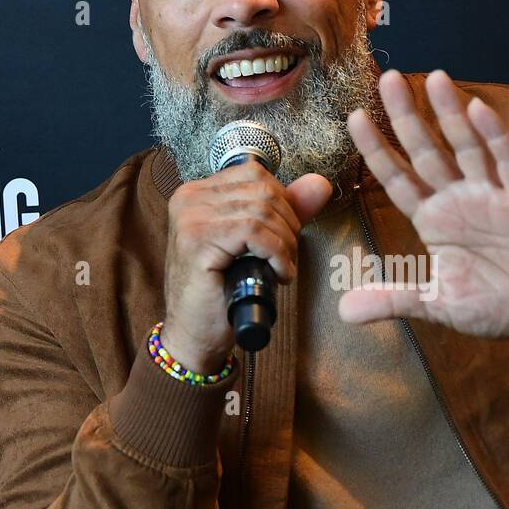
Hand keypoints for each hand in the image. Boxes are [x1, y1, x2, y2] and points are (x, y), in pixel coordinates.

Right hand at [161, 162, 332, 371]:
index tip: (285, 237)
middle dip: (288, 225)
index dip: (283, 204)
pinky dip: (276, 253)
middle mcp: (189, 198)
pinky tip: (278, 273)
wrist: (195, 334)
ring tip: (282, 267)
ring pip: (262, 211)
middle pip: (263, 190)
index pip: (255, 174)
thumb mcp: (257, 243)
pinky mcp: (197, 240)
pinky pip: (254, 232)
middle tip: (286, 258)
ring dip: (284, 243)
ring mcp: (190, 217)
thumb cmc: (223, 291)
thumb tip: (319, 183)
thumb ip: (286, 211)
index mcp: (198, 192)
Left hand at [342, 69, 508, 340]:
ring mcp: (493, 196)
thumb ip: (396, 300)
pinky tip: (479, 110)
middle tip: (387, 79)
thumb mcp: (440, 305)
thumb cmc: (499, 305)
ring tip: (435, 77)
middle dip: (406, 118)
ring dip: (451, 113)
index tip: (354, 118)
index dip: (377, 150)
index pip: (398, 179)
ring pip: (467, 147)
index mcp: (435, 221)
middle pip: (427, 152)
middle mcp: (460, 200)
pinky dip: (495, 138)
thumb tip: (344, 313)